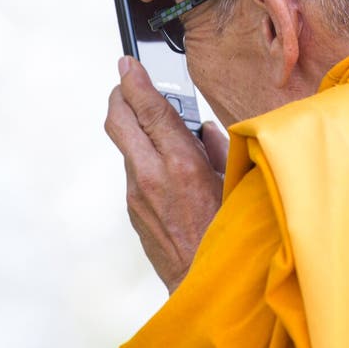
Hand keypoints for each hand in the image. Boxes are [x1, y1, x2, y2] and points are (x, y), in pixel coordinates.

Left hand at [105, 56, 227, 292]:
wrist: (202, 285)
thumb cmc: (227, 233)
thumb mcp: (230, 181)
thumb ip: (213, 146)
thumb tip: (200, 127)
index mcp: (180, 164)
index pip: (149, 109)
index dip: (135, 80)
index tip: (127, 63)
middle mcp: (150, 175)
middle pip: (118, 120)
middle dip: (119, 95)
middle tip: (127, 83)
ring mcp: (136, 194)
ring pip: (125, 144)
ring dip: (133, 126)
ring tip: (154, 121)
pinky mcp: (132, 208)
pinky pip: (132, 169)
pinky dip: (142, 154)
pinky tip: (162, 160)